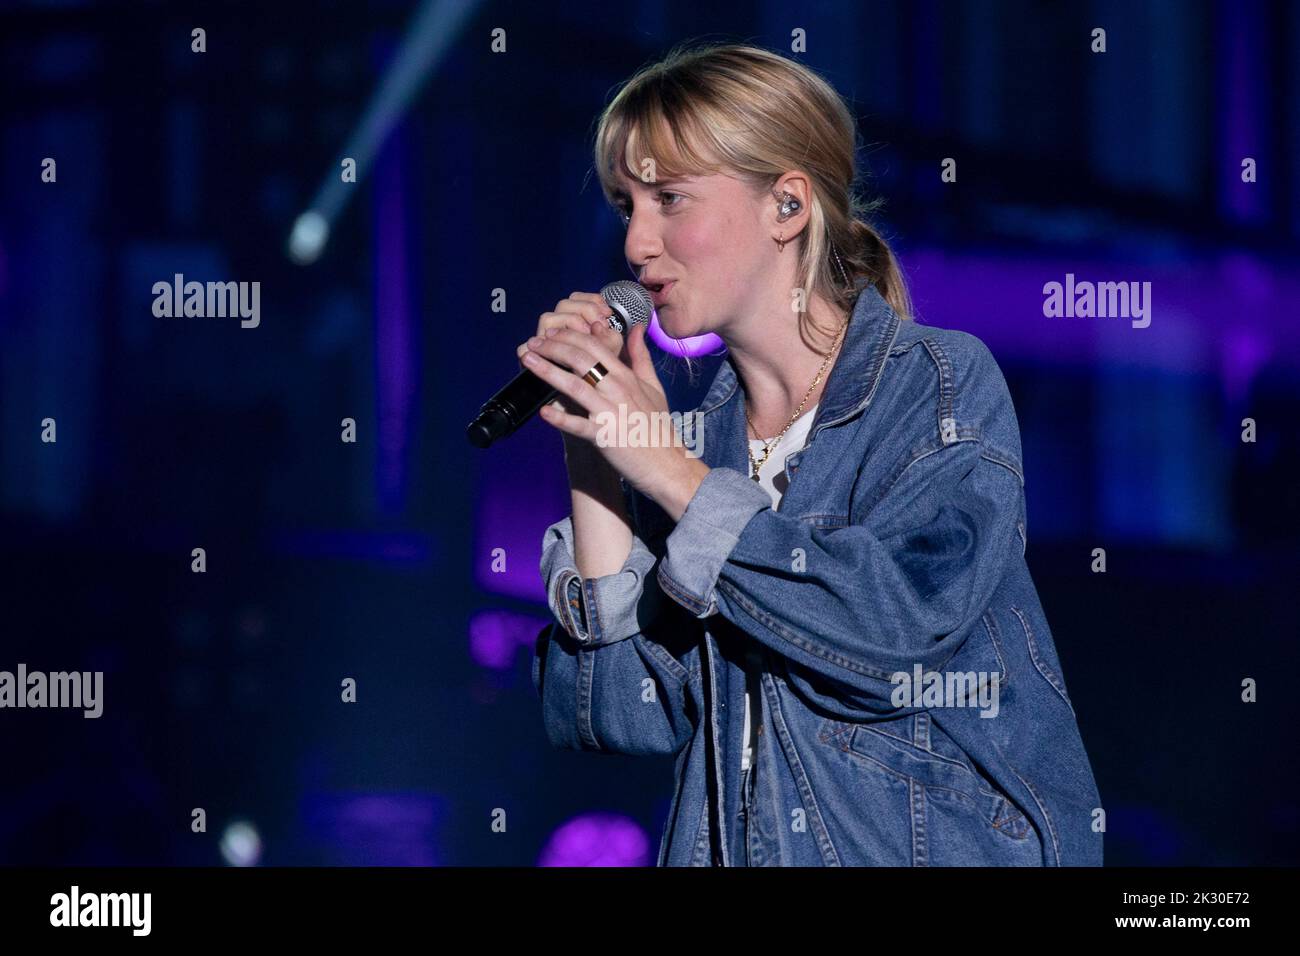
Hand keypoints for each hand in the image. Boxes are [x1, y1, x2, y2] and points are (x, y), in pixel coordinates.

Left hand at [520, 293, 705, 509]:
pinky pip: (579, 426)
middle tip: (533, 343)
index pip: (596, 346)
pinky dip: (561, 418)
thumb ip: (641, 356)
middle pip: (581, 359)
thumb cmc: (658, 426)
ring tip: (527, 361)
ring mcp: (611, 412)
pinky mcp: (605, 437)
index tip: (551, 334)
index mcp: (627, 376)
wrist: (667, 464)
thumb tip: (636, 328)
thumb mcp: (653, 386)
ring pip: (575, 386)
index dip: (570, 336)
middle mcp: (618, 389)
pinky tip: (543, 412)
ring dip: (547, 371)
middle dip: (553, 347)